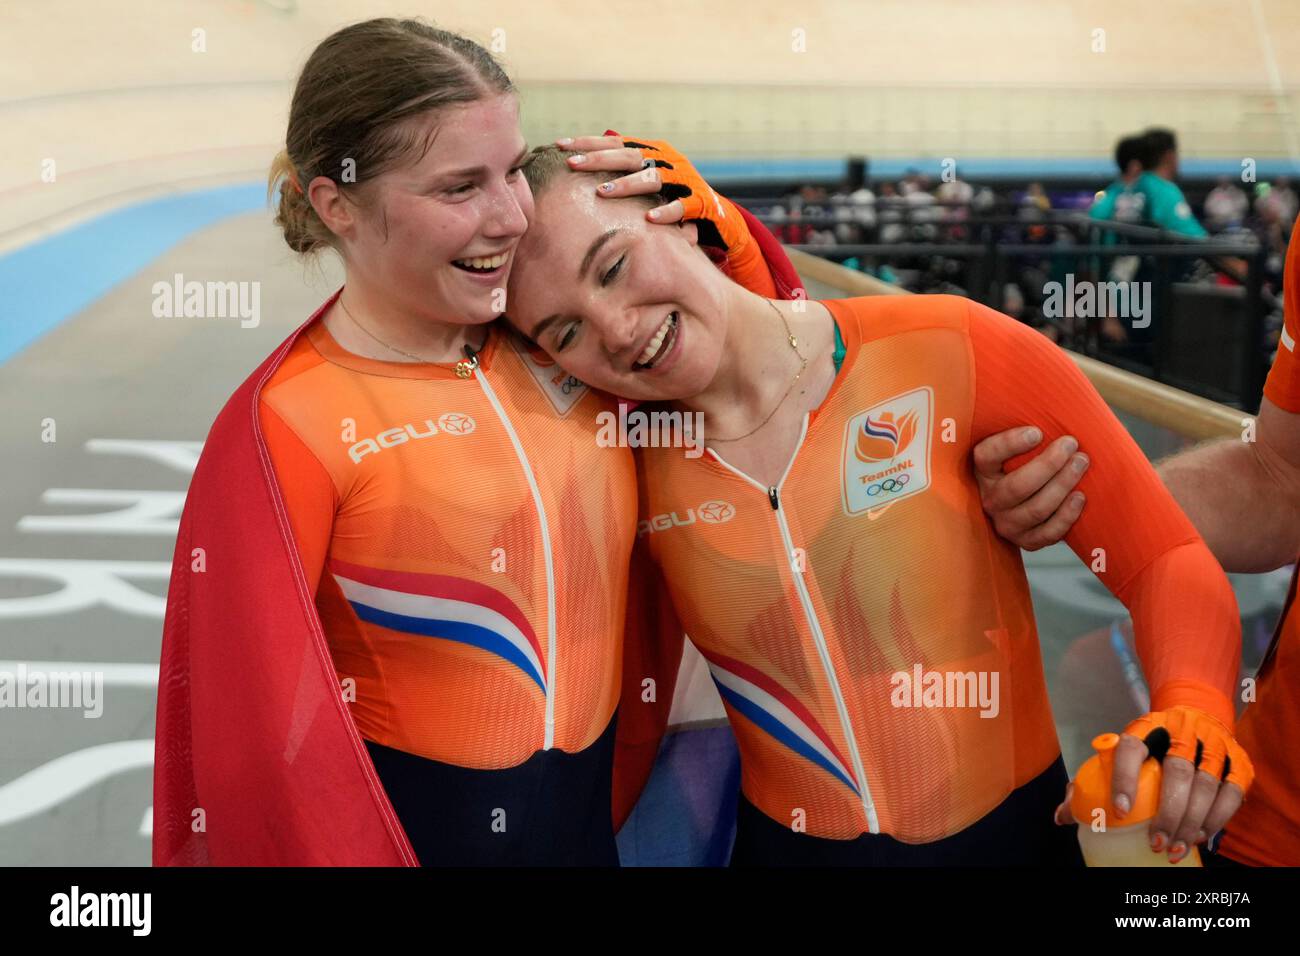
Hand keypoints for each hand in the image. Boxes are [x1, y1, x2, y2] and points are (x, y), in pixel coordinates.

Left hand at [554, 132, 746, 251]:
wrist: (718, 218)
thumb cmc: (672, 199)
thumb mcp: (647, 182)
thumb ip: (621, 172)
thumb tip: (581, 165)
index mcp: (652, 152)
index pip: (614, 143)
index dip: (587, 143)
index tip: (560, 146)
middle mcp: (668, 160)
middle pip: (629, 156)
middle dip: (598, 160)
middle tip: (572, 165)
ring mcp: (685, 179)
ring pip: (653, 178)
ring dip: (626, 185)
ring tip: (602, 193)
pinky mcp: (701, 202)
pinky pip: (682, 206)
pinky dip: (666, 212)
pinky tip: (649, 220)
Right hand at [972, 426, 1088, 549]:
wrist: (1030, 500)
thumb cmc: (1028, 462)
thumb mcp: (1018, 448)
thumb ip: (1029, 430)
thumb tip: (1057, 400)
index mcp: (982, 471)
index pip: (986, 456)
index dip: (1009, 445)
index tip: (1037, 432)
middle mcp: (989, 499)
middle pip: (1017, 486)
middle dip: (1049, 464)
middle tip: (1072, 444)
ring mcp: (1006, 524)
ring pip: (1035, 509)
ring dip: (1062, 485)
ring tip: (1081, 463)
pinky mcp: (1025, 541)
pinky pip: (1047, 534)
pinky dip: (1066, 516)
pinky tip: (1080, 496)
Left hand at [1054, 706, 1253, 862]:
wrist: (1197, 712)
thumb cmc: (1150, 743)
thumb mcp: (1120, 751)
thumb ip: (1090, 782)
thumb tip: (1061, 816)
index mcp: (1144, 727)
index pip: (1131, 748)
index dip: (1125, 778)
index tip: (1120, 810)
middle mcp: (1181, 731)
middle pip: (1176, 772)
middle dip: (1167, 813)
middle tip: (1154, 843)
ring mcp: (1212, 745)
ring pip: (1206, 785)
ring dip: (1192, 822)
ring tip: (1175, 848)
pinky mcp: (1238, 760)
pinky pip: (1232, 793)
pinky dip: (1218, 818)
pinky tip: (1201, 836)